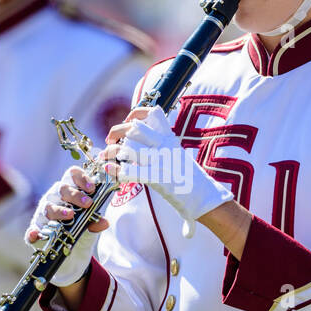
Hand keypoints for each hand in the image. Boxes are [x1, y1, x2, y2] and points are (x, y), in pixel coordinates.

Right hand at [25, 166, 109, 285]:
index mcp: (69, 191)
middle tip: (88, 204)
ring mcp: (44, 213)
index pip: (72, 175)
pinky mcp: (37, 231)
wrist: (76, 251)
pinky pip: (32, 231)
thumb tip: (104, 222)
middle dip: (75, 195)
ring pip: (48, 207)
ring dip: (59, 210)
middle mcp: (55, 198)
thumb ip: (97, 220)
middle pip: (61, 188)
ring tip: (70, 215)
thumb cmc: (83, 229)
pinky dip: (33, 233)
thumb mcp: (92, 224)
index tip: (92, 188)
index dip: (81, 178)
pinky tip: (35, 235)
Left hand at [99, 106, 232, 233]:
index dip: (136, 114)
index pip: (153, 113)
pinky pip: (130, 171)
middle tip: (109, 140)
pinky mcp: (158, 178)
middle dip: (116, 131)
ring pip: (128, 148)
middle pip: (134, 128)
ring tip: (104, 158)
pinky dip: (116, 171)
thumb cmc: (190, 181)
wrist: (205, 197)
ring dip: (112, 152)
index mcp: (170, 138)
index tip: (127, 123)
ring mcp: (161, 161)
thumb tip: (140, 145)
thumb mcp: (178, 157)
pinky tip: (110, 171)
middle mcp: (165, 146)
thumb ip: (163, 150)